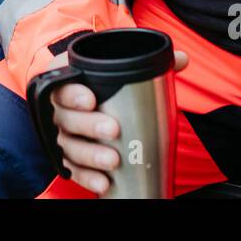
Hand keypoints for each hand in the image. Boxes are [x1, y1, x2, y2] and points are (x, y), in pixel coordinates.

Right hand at [52, 50, 188, 194]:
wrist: (85, 98)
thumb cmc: (99, 81)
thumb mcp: (114, 66)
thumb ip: (146, 62)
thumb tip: (181, 59)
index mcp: (65, 79)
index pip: (61, 85)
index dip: (72, 94)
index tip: (90, 99)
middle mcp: (58, 108)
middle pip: (65, 118)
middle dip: (88, 125)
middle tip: (113, 129)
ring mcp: (61, 134)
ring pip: (69, 146)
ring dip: (90, 155)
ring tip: (112, 160)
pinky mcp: (67, 156)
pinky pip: (72, 169)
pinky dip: (86, 176)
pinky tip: (103, 181)